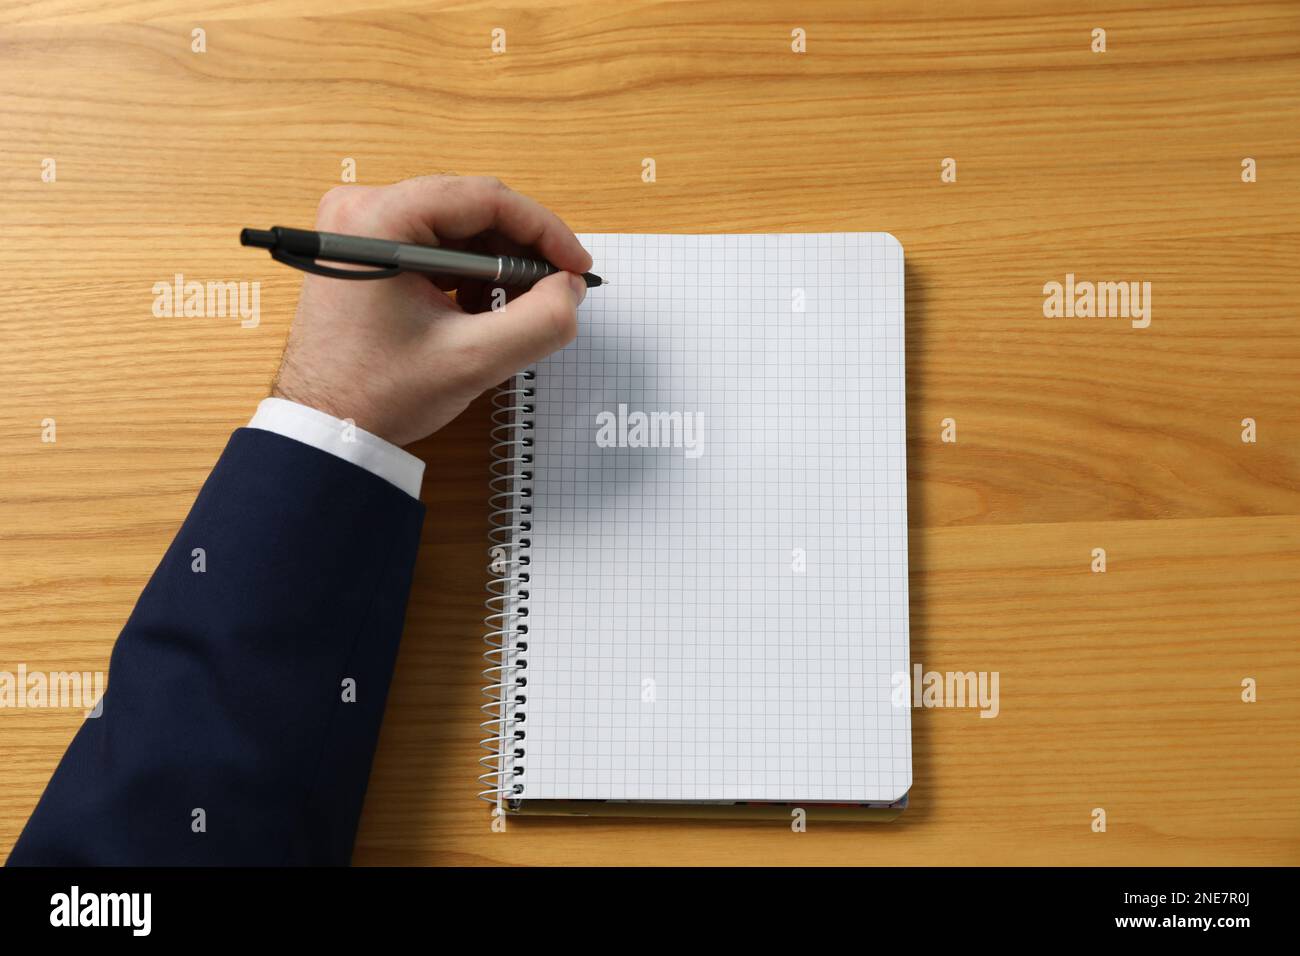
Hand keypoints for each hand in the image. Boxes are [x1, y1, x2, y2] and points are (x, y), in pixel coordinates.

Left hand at [270, 175, 590, 445]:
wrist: (323, 427)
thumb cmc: (377, 394)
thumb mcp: (473, 360)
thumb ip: (540, 322)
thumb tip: (570, 289)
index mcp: (379, 220)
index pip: (485, 198)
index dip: (544, 230)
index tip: (576, 266)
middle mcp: (362, 208)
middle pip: (470, 208)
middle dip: (520, 251)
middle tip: (555, 291)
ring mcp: (359, 227)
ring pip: (456, 227)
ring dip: (494, 265)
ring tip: (509, 311)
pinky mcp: (363, 249)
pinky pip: (433, 243)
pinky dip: (467, 273)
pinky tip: (477, 311)